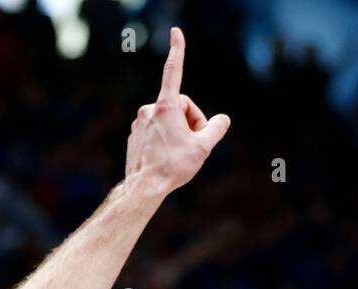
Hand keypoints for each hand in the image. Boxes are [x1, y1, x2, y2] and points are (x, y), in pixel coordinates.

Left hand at [125, 28, 229, 194]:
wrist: (143, 188)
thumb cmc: (173, 167)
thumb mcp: (203, 147)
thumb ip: (217, 128)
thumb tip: (222, 120)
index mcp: (166, 106)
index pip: (174, 71)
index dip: (177, 50)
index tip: (176, 31)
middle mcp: (149, 110)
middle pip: (181, 108)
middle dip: (192, 122)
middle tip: (194, 144)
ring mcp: (140, 122)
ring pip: (169, 120)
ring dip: (179, 132)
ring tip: (178, 154)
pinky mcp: (135, 134)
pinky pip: (157, 131)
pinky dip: (165, 140)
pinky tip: (166, 158)